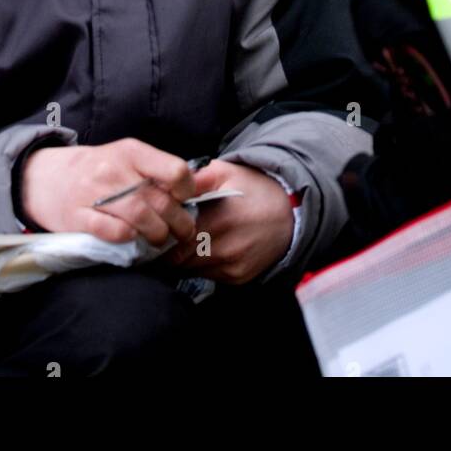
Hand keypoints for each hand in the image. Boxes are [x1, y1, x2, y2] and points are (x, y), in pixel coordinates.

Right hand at [20, 138, 196, 247]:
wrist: (47, 177)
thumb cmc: (97, 169)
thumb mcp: (127, 158)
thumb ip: (159, 171)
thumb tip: (203, 184)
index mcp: (131, 151)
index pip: (175, 171)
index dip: (188, 191)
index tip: (186, 201)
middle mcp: (114, 169)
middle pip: (160, 201)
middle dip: (179, 222)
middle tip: (183, 232)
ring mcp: (95, 193)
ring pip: (141, 218)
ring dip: (158, 235)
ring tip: (161, 239)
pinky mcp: (79, 217)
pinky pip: (113, 232)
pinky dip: (129, 239)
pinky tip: (133, 239)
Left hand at [165, 159, 294, 283]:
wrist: (290, 212)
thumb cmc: (254, 188)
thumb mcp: (225, 172)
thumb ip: (195, 179)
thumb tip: (165, 187)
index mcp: (221, 221)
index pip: (176, 241)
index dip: (164, 234)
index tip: (159, 225)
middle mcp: (228, 250)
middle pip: (181, 259)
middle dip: (171, 247)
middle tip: (166, 232)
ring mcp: (234, 267)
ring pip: (192, 269)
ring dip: (185, 257)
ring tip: (186, 238)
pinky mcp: (239, 278)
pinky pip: (209, 275)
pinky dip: (202, 263)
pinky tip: (206, 246)